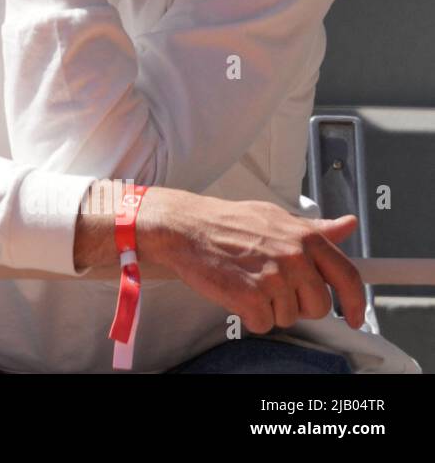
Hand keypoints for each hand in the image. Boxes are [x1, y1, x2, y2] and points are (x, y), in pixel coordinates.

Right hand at [139, 188, 365, 333]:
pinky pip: (263, 324)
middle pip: (319, 305)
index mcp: (305, 237)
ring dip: (270, 309)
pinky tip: (237, 293)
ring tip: (249, 283)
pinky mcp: (251, 297)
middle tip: (274, 289)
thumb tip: (346, 225)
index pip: (347, 276)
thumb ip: (314, 229)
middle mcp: (294, 257)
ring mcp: (273, 278)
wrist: (184, 228)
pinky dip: (250, 316)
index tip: (356, 317)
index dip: (356, 302)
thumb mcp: (275, 218)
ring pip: (290, 317)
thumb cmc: (226, 223)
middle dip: (299, 304)